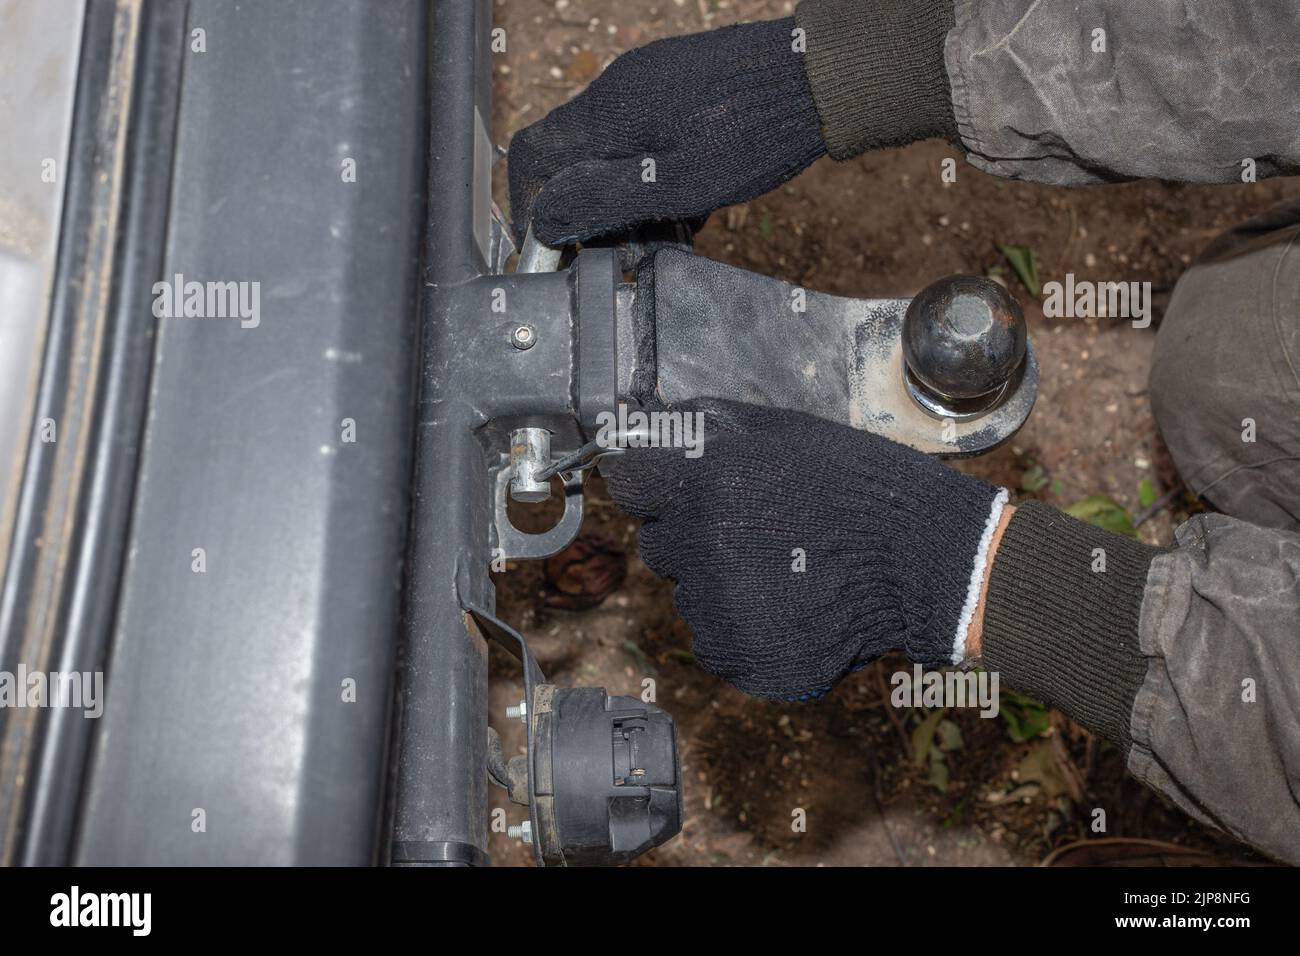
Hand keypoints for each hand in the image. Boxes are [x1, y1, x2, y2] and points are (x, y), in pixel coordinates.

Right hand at [507, 18, 824, 245]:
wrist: (820, 78)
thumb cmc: (755, 132)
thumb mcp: (676, 186)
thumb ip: (604, 201)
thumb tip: (545, 220)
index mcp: (607, 113)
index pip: (532, 156)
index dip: (529, 206)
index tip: (550, 244)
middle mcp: (617, 89)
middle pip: (569, 156)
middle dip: (584, 208)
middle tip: (618, 248)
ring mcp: (647, 83)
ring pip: (608, 151)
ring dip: (623, 197)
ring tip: (667, 230)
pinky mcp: (676, 86)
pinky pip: (641, 137)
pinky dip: (650, 176)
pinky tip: (690, 201)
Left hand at [603, 399, 1008, 699]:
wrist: (927, 563)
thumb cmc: (860, 488)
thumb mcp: (784, 433)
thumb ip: (708, 427)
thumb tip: (652, 423)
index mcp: (706, 483)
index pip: (628, 482)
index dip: (650, 483)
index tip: (669, 487)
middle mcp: (702, 548)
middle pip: (658, 542)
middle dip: (692, 534)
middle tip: (753, 530)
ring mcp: (720, 610)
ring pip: (688, 595)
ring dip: (720, 583)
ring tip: (785, 570)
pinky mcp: (742, 657)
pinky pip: (716, 640)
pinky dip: (744, 628)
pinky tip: (792, 607)